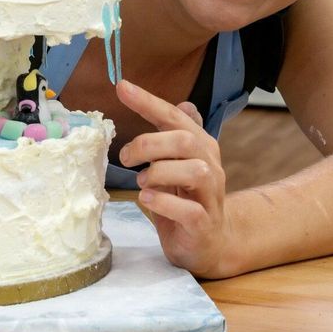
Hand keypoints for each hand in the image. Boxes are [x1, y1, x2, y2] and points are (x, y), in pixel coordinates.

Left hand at [116, 79, 231, 276]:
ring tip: (142, 181)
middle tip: (126, 156)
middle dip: (150, 143)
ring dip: (159, 172)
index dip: (149, 102)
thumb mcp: (178, 165)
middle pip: (187, 140)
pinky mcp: (203, 224)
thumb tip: (182, 103)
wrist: (210, 244)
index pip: (175, 117)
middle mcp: (210, 167)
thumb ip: (175, 137)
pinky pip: (189, 210)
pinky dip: (163, 202)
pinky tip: (147, 199)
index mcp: (200, 148)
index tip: (122, 87)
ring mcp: (210, 196)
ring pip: (195, 171)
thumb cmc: (187, 200)